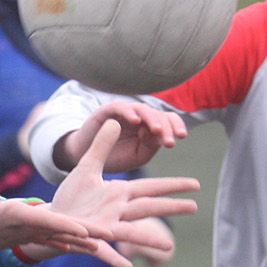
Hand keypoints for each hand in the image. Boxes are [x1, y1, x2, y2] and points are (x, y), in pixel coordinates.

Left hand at [47, 120, 198, 266]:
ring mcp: (104, 227)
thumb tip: (113, 120)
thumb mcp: (86, 168)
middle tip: (195, 208)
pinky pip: (103, 252)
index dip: (171, 186)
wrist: (51, 219)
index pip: (150, 188)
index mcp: (119, 194)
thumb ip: (101, 146)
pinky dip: (115, 258)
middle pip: (147, 208)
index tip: (195, 184)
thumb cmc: (72, 197)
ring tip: (169, 248)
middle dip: (170, 207)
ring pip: (130, 232)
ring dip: (149, 240)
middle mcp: (116, 212)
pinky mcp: (89, 241)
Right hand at [50, 102, 186, 173]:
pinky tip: (136, 121)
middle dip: (166, 127)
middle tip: (169, 142)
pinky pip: (119, 107)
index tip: (181, 137)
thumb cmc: (114, 157)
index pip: (168, 120)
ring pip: (142, 109)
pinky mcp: (107, 111)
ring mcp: (124, 113)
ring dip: (151, 119)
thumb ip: (151, 145)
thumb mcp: (138, 155)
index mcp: (149, 127)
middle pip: (158, 114)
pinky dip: (129, 112)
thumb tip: (161, 135)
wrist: (86, 159)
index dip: (176, 125)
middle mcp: (139, 117)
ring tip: (156, 131)